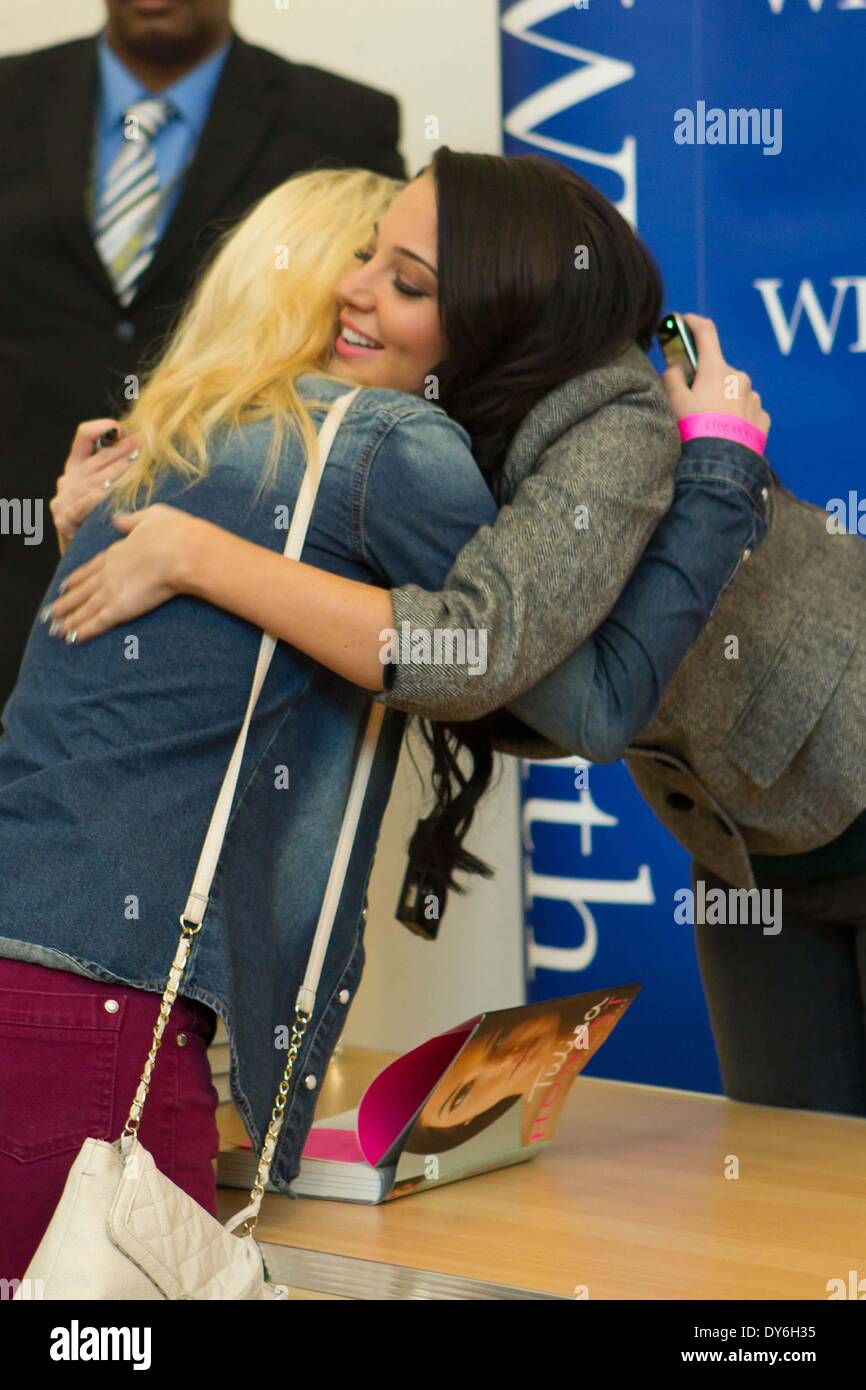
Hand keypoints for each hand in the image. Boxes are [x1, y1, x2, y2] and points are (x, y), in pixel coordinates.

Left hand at [41, 504, 199, 644]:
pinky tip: (71, 638)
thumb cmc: (175, 533)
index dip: (76, 579)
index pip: (90, 569)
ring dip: (69, 620)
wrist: (184, 551)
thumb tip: (118, 518)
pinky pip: (96, 623)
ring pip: (84, 609)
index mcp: (117, 551)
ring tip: (55, 630)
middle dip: (65, 603)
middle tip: (51, 613)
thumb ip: (131, 520)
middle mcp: (108, 572)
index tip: (64, 586)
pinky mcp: (119, 608)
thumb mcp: (151, 517)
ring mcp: (111, 590)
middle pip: (81, 591)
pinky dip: (82, 631)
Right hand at [50, 419, 141, 554]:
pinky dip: (95, 499)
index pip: (84, 436)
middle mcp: (69, 479)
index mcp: (78, 466)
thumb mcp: (112, 489)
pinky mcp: (63, 520)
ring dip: (115, 474)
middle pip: (97, 459)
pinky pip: (82, 506)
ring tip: (136, 468)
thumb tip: (147, 447)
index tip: (122, 428)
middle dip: (122, 451)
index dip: (101, 428)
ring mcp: (63, 499)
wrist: (87, 558)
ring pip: (93, 481)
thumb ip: (120, 468)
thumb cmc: (106, 521)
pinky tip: (107, 494)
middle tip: (144, 445)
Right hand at [661, 314, 770, 441]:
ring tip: (709, 425)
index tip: (684, 321)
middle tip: (691, 401)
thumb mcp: (675, 403)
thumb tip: (676, 368)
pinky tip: (725, 433)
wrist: (721, 467)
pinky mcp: (762, 417)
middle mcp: (739, 378)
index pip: (706, 332)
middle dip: (705, 380)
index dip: (693, 322)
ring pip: (733, 391)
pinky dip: (735, 417)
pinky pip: (746, 410)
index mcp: (717, 370)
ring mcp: (753, 398)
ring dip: (721, 400)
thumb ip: (672, 378)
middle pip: (718, 370)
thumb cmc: (695, 432)